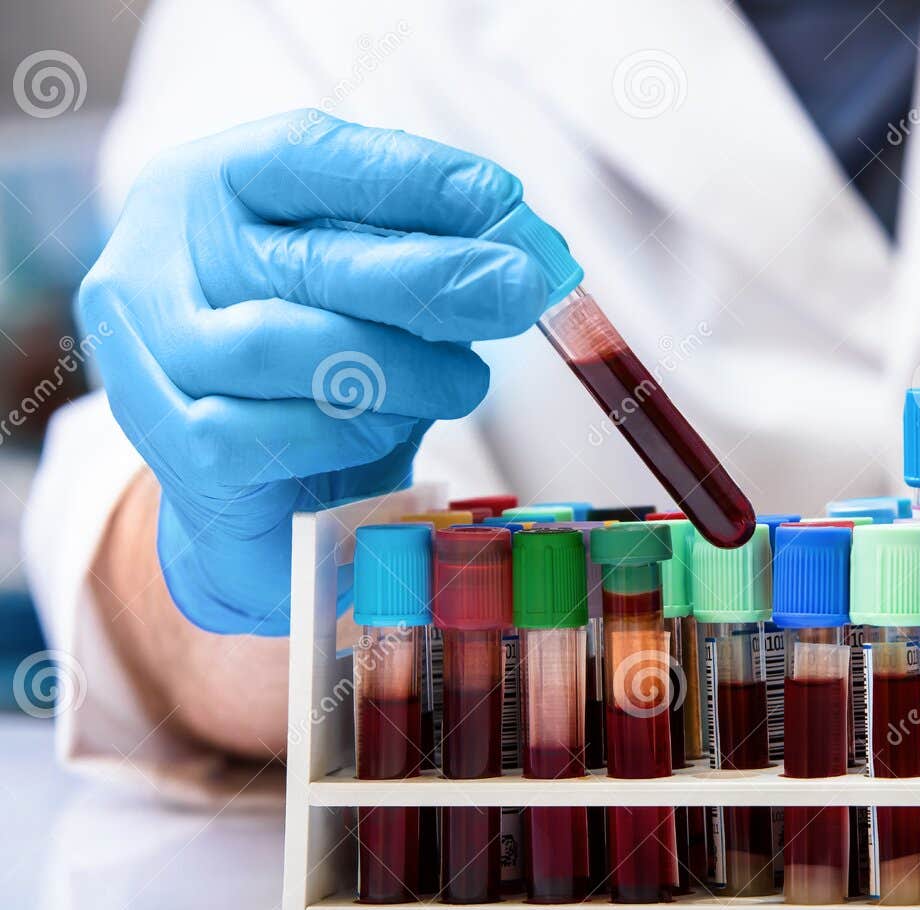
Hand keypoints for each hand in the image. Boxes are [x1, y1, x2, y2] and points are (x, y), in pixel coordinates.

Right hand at [78, 112, 557, 634]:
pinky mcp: (167, 451)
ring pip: (280, 345)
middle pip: (306, 258)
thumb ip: (427, 264)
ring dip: (398, 367)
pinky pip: (259, 436)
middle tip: (520, 290)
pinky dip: (340, 433)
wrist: (257, 499)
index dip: (409, 176)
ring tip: (463, 383)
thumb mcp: (373, 300)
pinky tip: (385, 432)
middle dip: (433, 276)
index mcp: (210, 194)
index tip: (500, 197)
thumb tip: (528, 251)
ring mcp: (148, 359)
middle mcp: (158, 262)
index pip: (306, 158)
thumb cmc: (324, 379)